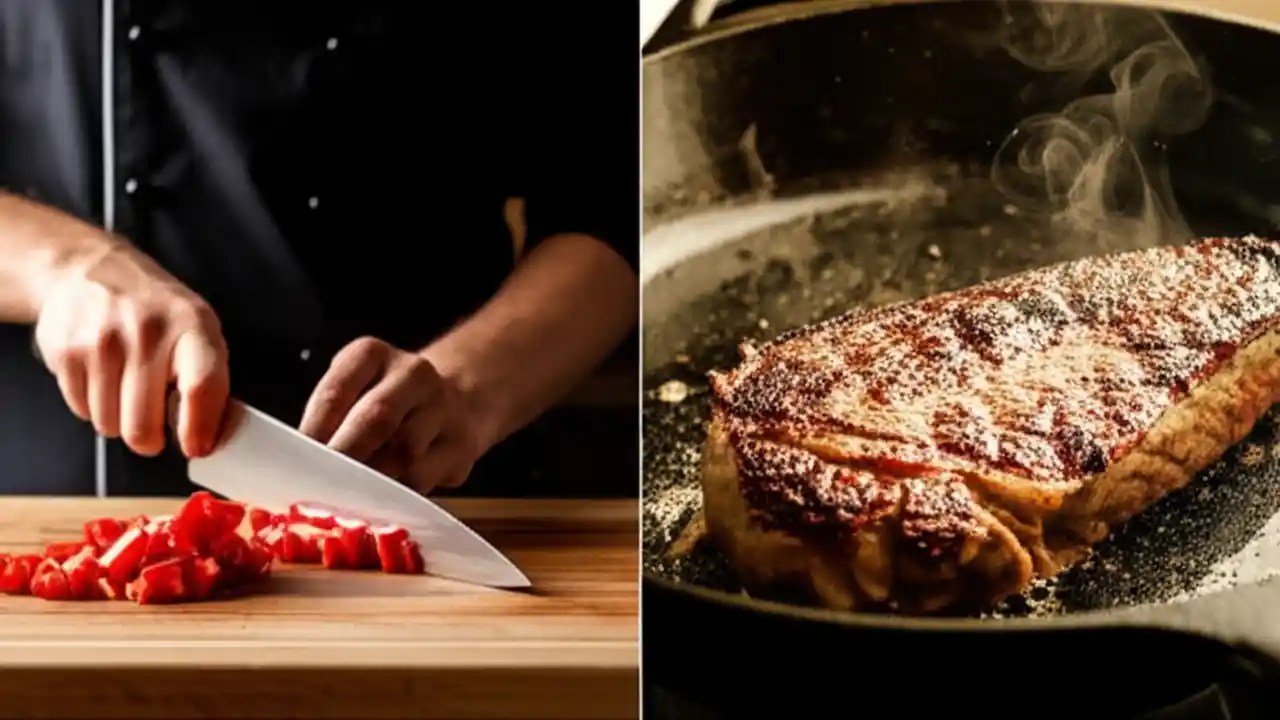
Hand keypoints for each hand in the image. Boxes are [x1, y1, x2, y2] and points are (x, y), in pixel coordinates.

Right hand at [33, 237, 229, 457]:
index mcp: (192, 328)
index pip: (200, 386)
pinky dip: (92, 406)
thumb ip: (209, 383)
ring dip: (118, 421)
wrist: (91, 270)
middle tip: (152, 430)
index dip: (197, 428)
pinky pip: (81, 410)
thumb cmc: (157, 312)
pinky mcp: (65, 350)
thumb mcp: (198, 331)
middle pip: (143, 423)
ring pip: (109, 424)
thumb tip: (214, 438)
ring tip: (125, 390)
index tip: (195, 449)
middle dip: (149, 439)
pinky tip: (101, 377)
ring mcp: (101, 340)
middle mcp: (147, 332)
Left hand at [299, 337, 482, 493]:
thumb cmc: (388, 401)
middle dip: (345, 456)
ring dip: (371, 480)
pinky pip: (423, 479)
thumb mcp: (356, 389)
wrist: (459, 398)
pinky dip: (396, 496)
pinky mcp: (461, 446)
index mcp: (373, 354)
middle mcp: (413, 374)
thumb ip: (331, 417)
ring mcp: (444, 408)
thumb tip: (302, 464)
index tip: (296, 462)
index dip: (314, 431)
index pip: (337, 391)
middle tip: (321, 485)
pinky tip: (379, 502)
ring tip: (348, 498)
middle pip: (376, 418)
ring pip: (403, 452)